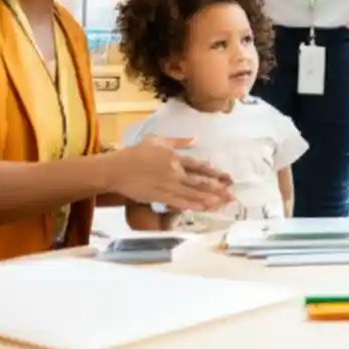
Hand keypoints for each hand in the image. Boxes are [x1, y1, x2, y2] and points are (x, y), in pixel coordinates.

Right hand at [106, 136, 233, 211]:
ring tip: (223, 203)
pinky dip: (192, 205)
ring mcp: (168, 185)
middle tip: (232, 195)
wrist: (116, 169)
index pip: (199, 166)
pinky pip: (180, 202)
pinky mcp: (160, 196)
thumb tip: (195, 140)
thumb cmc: (135, 153)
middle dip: (218, 189)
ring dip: (209, 198)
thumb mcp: (157, 140)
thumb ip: (178, 141)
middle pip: (200, 181)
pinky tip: (204, 208)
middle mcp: (175, 172)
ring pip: (193, 193)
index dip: (215, 172)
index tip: (227, 177)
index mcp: (175, 158)